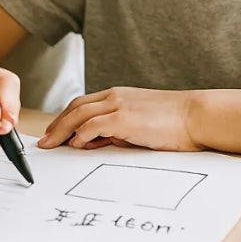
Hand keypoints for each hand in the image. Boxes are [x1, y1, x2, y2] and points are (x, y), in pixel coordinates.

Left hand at [38, 87, 196, 151]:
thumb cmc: (174, 122)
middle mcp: (115, 96)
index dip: (66, 117)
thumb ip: (119, 128)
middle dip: (57, 124)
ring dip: (62, 130)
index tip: (55, 131)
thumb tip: (100, 141)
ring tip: (51, 145)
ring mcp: (118, 106)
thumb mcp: (141, 122)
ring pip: (79, 114)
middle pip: (75, 107)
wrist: (196, 115)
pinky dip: (80, 135)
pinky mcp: (124, 119)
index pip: (84, 103)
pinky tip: (76, 146)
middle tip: (45, 141)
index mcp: (119, 95)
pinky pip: (92, 126)